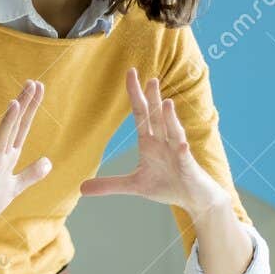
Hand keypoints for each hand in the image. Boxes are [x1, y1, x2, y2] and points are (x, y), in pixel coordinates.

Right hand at [0, 79, 51, 233]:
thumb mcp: (14, 188)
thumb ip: (30, 174)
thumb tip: (48, 161)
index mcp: (6, 158)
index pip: (21, 129)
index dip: (30, 108)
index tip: (38, 87)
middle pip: (12, 128)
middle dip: (22, 106)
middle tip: (33, 83)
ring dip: (6, 125)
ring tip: (15, 105)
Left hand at [79, 68, 224, 215]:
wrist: (193, 199)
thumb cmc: (167, 186)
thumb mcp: (135, 186)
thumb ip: (110, 184)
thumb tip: (81, 188)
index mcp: (150, 143)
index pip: (141, 114)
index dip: (135, 95)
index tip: (130, 73)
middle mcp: (164, 143)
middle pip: (157, 117)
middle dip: (153, 99)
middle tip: (150, 79)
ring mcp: (177, 153)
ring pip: (173, 133)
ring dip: (170, 119)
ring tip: (166, 103)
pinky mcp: (188, 168)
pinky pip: (184, 158)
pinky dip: (182, 151)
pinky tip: (182, 145)